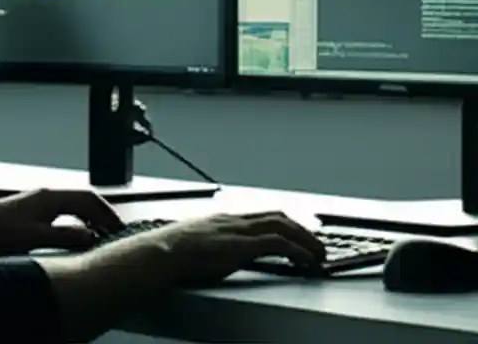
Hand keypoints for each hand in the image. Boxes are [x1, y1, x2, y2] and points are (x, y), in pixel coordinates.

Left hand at [0, 189, 124, 255]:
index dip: (107, 214)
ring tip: (99, 236)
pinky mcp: (30, 214)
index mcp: (51, 198)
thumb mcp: (36, 238)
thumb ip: (66, 237)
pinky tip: (74, 238)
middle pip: (83, 201)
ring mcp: (38, 204)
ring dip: (88, 220)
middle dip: (102, 216)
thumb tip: (91, 236)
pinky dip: (74, 224)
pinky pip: (61, 214)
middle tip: (115, 233)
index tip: (119, 228)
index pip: (89, 199)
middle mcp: (46, 197)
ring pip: (72, 207)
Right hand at [137, 211, 326, 285]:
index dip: (283, 223)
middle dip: (300, 229)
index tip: (296, 232)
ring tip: (319, 253)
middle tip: (316, 243)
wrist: (159, 255)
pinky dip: (298, 251)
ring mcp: (239, 231)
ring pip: (283, 226)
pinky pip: (279, 244)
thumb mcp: (194, 246)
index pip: (261, 215)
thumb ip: (208, 248)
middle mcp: (234, 221)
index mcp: (223, 221)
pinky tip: (308, 261)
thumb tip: (208, 259)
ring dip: (305, 239)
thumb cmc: (168, 255)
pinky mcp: (242, 246)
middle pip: (277, 216)